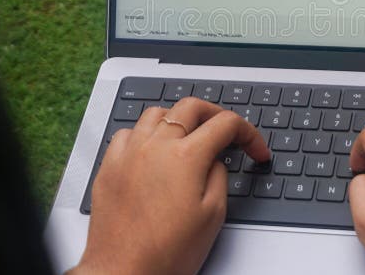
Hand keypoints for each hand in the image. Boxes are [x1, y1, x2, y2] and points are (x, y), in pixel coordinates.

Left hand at [70, 97, 270, 274]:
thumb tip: (216, 159)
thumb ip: (219, 175)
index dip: (249, 135)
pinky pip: (128, 133)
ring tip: (189, 137)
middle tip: (227, 132)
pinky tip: (153, 151)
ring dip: (178, 119)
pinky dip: (145, 134)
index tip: (255, 151)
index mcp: (186, 157)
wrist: (124, 273)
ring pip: (157, 113)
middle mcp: (155, 146)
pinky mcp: (109, 166)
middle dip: (216, 114)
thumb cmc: (166, 253)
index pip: (226, 124)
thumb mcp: (213, 215)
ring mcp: (128, 153)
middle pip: (191, 106)